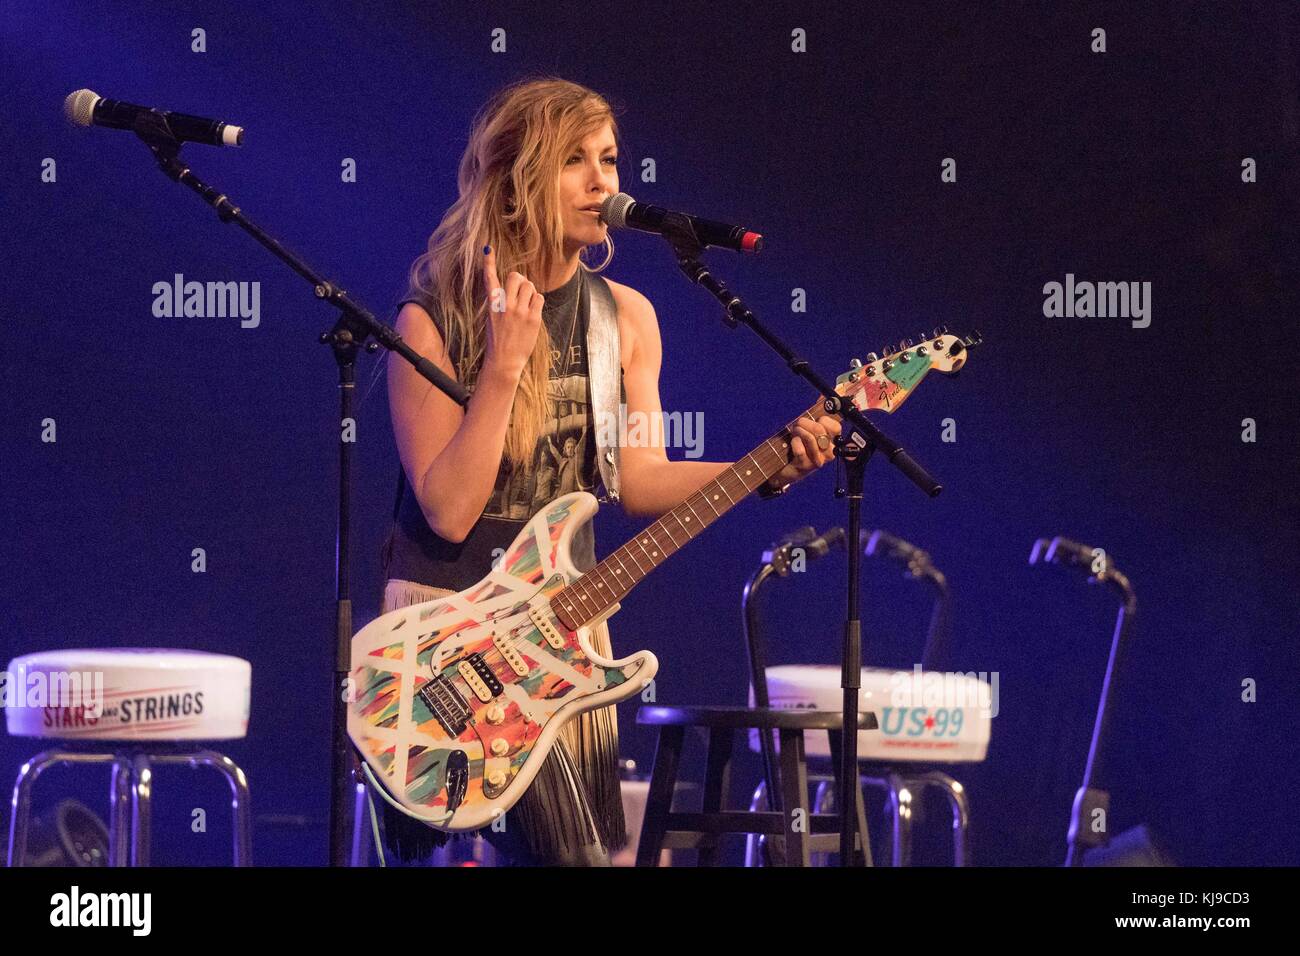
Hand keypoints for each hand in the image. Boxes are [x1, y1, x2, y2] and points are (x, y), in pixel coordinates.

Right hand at [480, 244, 543, 382]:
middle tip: (520, 292)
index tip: (488, 248)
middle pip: (516, 277)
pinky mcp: (533, 319)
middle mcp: (505, 305)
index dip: (488, 262)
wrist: (504, 361)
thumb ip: (501, 302)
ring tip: (526, 304)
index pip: (489, 279)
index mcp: (492, 304)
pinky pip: (539, 298)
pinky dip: (537, 302)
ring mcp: (520, 312)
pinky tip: (532, 312)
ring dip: (530, 292)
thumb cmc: (498, 340)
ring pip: (530, 286)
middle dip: (520, 281)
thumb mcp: (492, 318)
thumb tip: (515, 287)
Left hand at [766, 413, 842, 489]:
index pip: (836, 428)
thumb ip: (816, 415)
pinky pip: (800, 449)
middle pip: (820, 430)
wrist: (785, 469)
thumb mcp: (808, 430)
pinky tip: (793, 443)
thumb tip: (823, 395)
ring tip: (794, 432)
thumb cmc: (798, 447)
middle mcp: (828, 453)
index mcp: (833, 443)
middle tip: (798, 425)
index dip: (823, 420)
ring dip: (798, 431)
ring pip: (810, 438)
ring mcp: (818, 460)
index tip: (815, 420)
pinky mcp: (806, 466)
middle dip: (805, 423)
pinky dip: (794, 442)